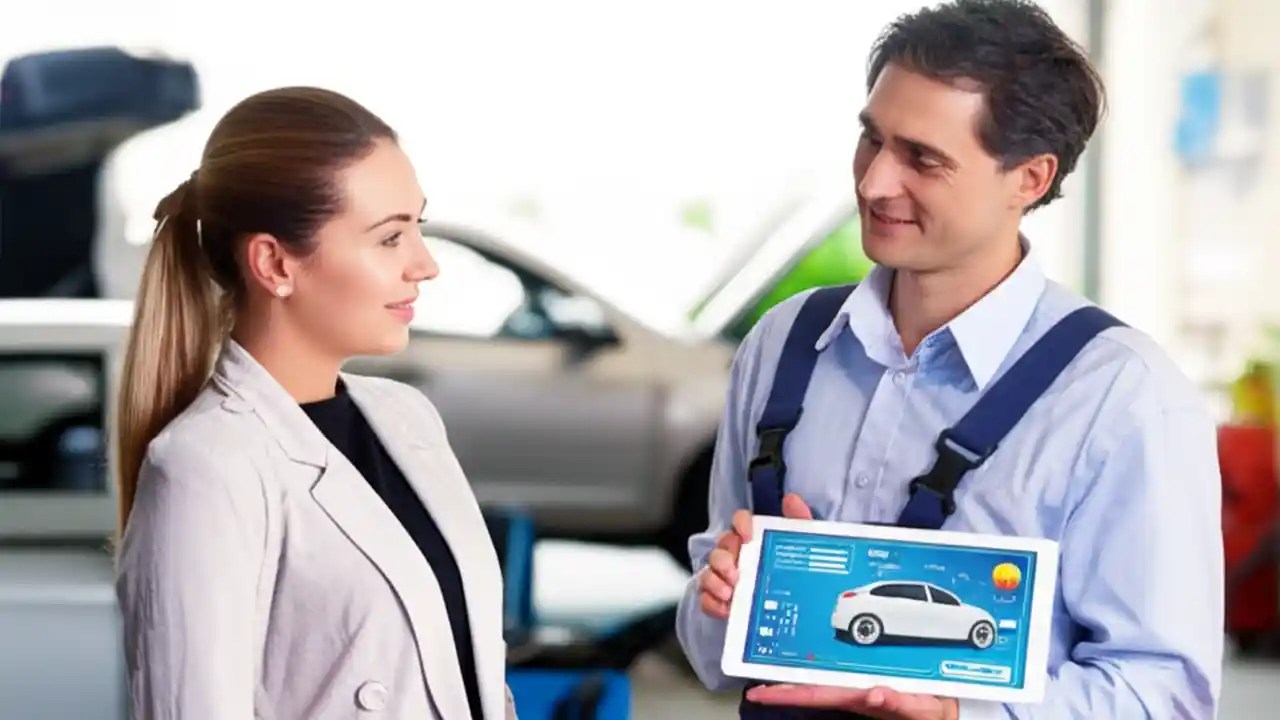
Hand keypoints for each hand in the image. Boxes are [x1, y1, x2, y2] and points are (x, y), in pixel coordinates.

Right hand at [698, 494, 813, 618]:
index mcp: (753, 539)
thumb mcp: (803, 546)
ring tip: (730, 592)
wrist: (796, 610)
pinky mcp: (720, 601)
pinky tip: (726, 609)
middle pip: (721, 547)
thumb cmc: (795, 574)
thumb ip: (799, 521)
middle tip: (735, 572)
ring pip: (709, 572)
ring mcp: (725, 578)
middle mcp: (736, 555)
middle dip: (723, 558)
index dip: (740, 523)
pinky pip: (706, 598)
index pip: (740, 521)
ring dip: (715, 580)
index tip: (747, 535)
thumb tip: (791, 499)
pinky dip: (712, 603)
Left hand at [745, 684, 958, 719]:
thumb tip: (875, 695)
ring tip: (770, 682)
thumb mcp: (920, 708)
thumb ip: (898, 703)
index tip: (758, 692)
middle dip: (782, 690)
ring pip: (822, 685)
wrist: (948, 708)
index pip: (815, 694)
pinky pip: (840, 679)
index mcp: (859, 696)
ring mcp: (859, 690)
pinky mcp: (869, 683)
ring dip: (797, 683)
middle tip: (754, 688)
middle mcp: (854, 693)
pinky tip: (803, 675)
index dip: (785, 694)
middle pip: (811, 690)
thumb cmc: (931, 708)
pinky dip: (819, 675)